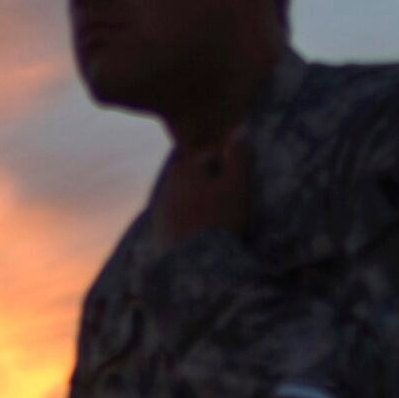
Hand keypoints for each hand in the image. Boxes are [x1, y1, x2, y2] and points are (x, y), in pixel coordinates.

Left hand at [148, 130, 251, 249]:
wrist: (192, 267)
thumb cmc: (219, 221)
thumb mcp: (236, 186)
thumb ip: (238, 156)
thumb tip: (239, 130)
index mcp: (185, 166)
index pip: (214, 158)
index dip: (231, 173)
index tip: (239, 192)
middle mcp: (167, 183)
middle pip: (200, 178)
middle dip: (214, 188)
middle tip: (231, 210)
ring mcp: (160, 208)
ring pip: (189, 200)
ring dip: (202, 207)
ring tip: (218, 226)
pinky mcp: (159, 232)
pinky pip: (181, 222)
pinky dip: (192, 225)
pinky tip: (203, 238)